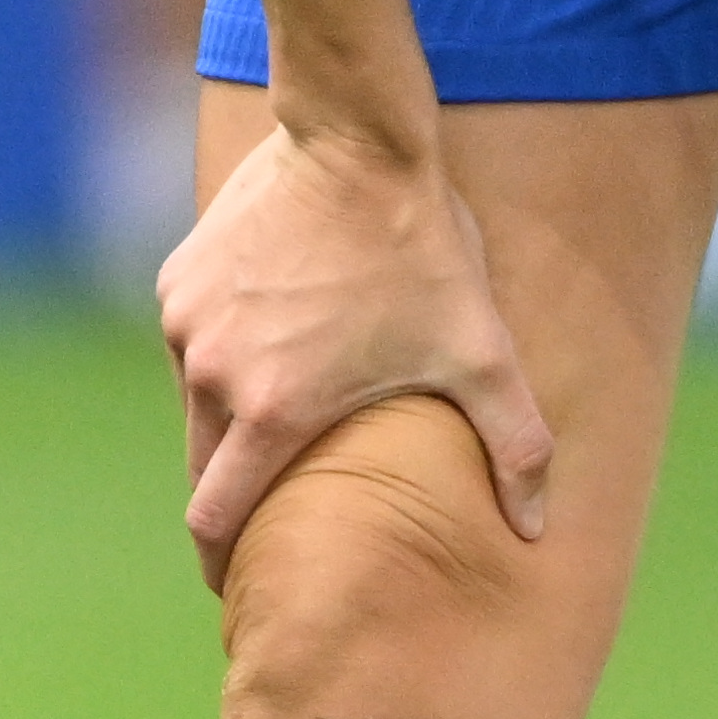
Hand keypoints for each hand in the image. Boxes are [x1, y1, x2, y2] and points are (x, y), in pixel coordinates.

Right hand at [157, 114, 556, 578]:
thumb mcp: (482, 354)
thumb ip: (515, 449)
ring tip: (292, 389)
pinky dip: (225, 347)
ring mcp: (187, 324)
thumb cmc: (422, 252)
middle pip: (202, 466)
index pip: (214, 519)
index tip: (235, 578)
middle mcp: (211, 375)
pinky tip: (277, 322)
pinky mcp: (179, 279)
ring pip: (197, 397)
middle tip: (274, 498)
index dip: (221, 559)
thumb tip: (538, 528)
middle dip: (232, 491)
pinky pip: (194, 337)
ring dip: (233, 409)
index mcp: (272, 412)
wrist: (356, 140)